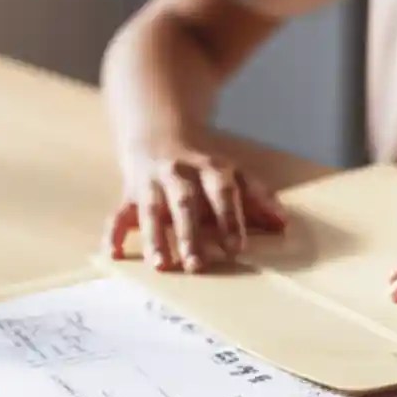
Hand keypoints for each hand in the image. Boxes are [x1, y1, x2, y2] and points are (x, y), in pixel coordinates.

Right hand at [103, 141, 286, 271]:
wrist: (157, 132)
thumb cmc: (201, 165)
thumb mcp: (232, 173)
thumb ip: (257, 198)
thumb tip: (283, 224)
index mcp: (209, 168)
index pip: (222, 193)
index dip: (229, 219)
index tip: (236, 247)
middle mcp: (179, 174)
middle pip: (184, 204)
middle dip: (189, 234)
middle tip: (197, 264)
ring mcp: (152, 184)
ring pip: (150, 211)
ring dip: (154, 238)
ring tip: (160, 265)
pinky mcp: (129, 194)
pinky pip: (119, 214)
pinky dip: (113, 234)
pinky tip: (113, 254)